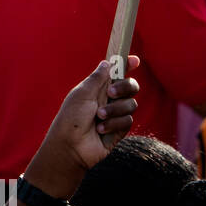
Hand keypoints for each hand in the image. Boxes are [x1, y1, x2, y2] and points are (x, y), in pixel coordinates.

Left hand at [24, 57, 140, 199]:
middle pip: (131, 87)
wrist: (71, 145)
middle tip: (112, 93)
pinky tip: (100, 129)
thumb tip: (107, 62)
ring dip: (114, 110)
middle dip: (125, 87)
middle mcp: (109, 100)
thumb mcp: (82, 94)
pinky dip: (114, 124)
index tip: (135, 60)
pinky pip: (128, 120)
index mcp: (98, 88)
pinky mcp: (120, 129)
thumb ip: (98, 78)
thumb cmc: (71, 118)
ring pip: (131, 104)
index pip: (117, 74)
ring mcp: (116, 114)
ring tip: (98, 118)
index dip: (127, 65)